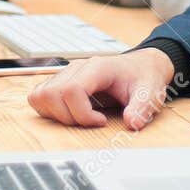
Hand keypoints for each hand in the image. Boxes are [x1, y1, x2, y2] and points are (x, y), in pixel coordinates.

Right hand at [27, 48, 175, 129]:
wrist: (142, 66)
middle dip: (68, 118)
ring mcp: (67, 74)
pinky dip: (50, 110)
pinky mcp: (61, 82)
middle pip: (51, 94)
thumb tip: (131, 123)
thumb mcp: (150, 92)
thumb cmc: (143, 78)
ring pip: (40, 95)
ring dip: (56, 115)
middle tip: (91, 122)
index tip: (102, 122)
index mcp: (98, 67)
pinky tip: (72, 114)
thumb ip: (142, 107)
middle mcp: (77, 68)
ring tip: (80, 118)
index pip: (71, 90)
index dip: (82, 114)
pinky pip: (39, 96)